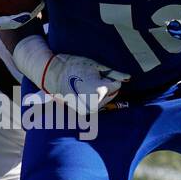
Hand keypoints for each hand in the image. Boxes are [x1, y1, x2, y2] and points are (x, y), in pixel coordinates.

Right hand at [13, 35, 130, 117]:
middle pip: (113, 94)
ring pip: (106, 100)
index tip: (97, 72)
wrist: (52, 75)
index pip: (117, 85)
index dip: (109, 76)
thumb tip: (128, 77)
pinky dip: (95, 98)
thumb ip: (114, 73)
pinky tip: (84, 91)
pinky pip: (98, 105)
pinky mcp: (84, 113)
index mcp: (100, 91)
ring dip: (102, 93)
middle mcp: (96, 104)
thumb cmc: (74, 66)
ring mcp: (89, 110)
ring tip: (86, 84)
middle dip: (108, 85)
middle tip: (90, 77)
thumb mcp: (96, 66)